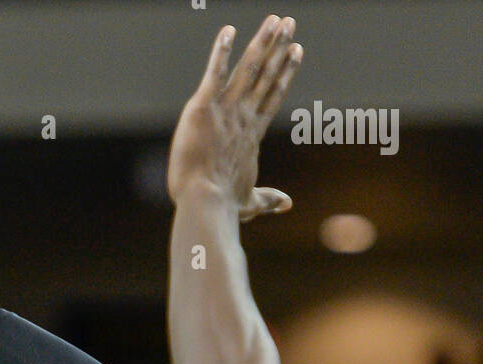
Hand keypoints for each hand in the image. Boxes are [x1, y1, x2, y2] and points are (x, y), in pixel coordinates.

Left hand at [167, 15, 301, 215]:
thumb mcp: (249, 201)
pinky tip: (227, 31)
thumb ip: (268, 199)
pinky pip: (214, 74)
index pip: (272, 95)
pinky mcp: (203, 107)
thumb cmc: (223, 206)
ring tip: (274, 20)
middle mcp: (243, 117)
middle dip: (278, 48)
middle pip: (265, 75)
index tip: (296, 51)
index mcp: (252, 134)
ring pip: (248, 68)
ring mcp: (225, 110)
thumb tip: (288, 204)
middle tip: (289, 23)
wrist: (204, 203)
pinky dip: (220, 52)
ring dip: (261, 42)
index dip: (285, 72)